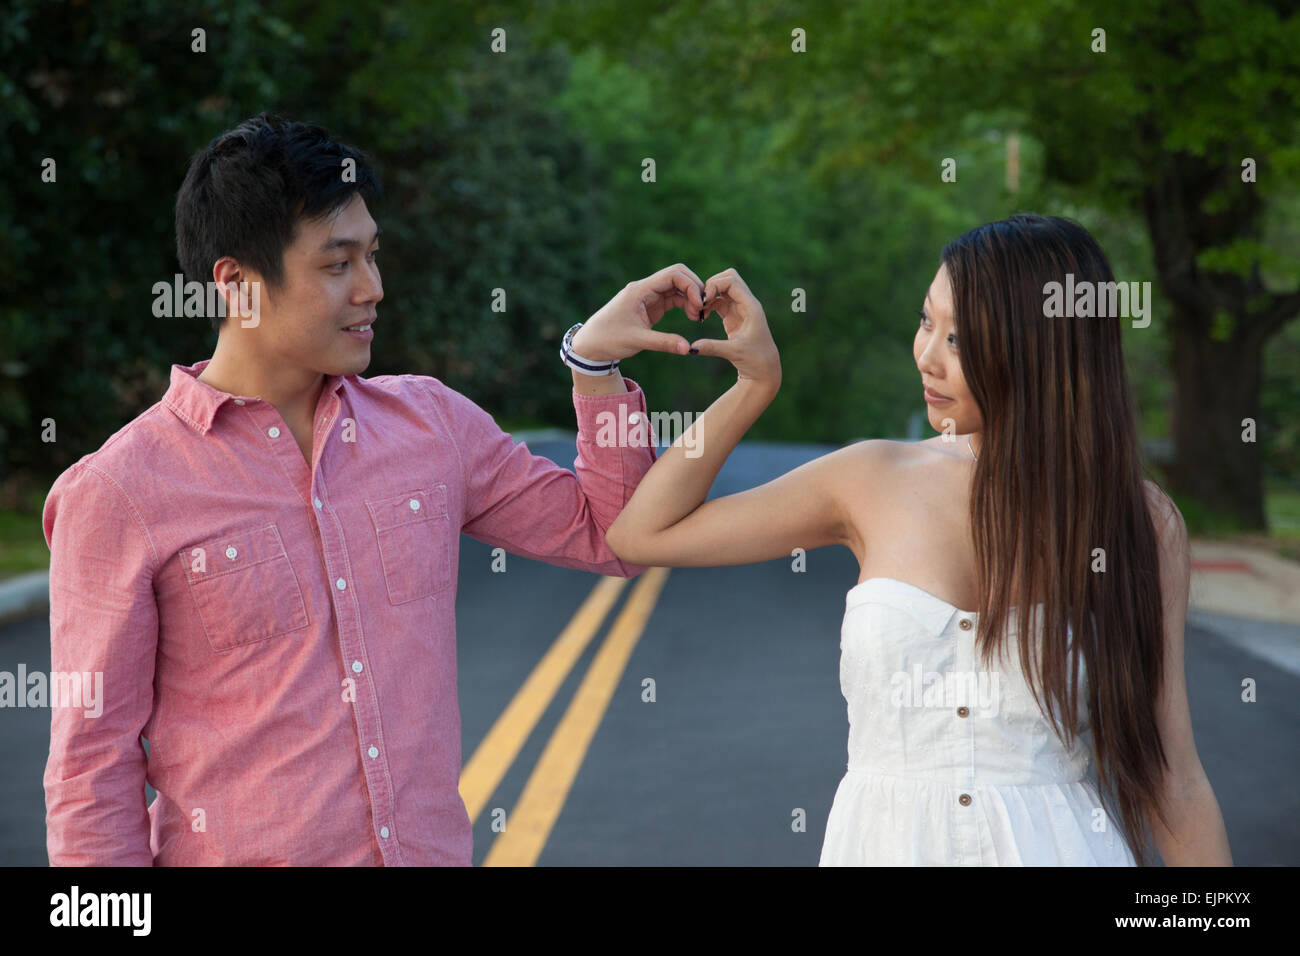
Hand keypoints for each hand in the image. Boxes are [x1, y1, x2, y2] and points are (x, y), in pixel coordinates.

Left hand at [570, 263, 706, 361]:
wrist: (591, 345)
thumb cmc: (608, 339)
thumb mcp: (637, 340)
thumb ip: (664, 342)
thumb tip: (689, 349)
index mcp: (640, 290)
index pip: (672, 274)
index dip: (690, 285)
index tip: (699, 304)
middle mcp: (645, 288)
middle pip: (677, 276)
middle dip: (694, 288)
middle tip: (703, 308)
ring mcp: (649, 296)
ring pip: (677, 287)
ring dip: (691, 297)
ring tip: (698, 316)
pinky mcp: (651, 307)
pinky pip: (673, 299)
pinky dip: (685, 305)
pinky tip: (692, 317)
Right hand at [689, 268, 780, 388]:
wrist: (764, 370)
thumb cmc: (755, 360)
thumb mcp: (734, 352)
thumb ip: (713, 347)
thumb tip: (691, 348)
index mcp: (751, 306)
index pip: (732, 281)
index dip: (715, 285)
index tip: (703, 300)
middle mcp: (746, 303)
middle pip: (728, 278)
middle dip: (711, 285)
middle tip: (700, 302)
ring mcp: (740, 309)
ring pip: (722, 289)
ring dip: (709, 295)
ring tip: (698, 312)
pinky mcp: (733, 316)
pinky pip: (719, 302)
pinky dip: (709, 305)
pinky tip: (702, 317)